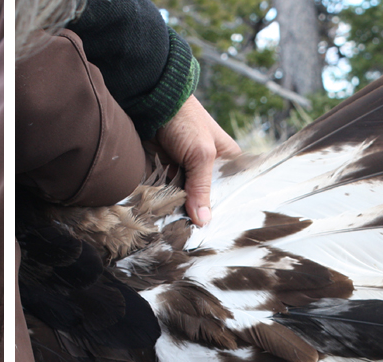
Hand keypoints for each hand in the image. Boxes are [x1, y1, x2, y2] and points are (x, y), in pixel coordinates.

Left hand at [154, 96, 238, 226]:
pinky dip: (166, 206)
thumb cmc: (185, 121)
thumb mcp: (201, 155)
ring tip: (178, 233)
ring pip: (186, 201)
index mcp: (227, 161)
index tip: (217, 231)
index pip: (230, 192)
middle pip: (206, 200)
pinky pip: (168, 196)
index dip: (225, 210)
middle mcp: (207, 169)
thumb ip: (201, 188)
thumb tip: (204, 221)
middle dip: (199, 215)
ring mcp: (186, 173)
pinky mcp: (167, 175)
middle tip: (193, 236)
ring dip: (180, 213)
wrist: (151, 104)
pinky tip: (164, 221)